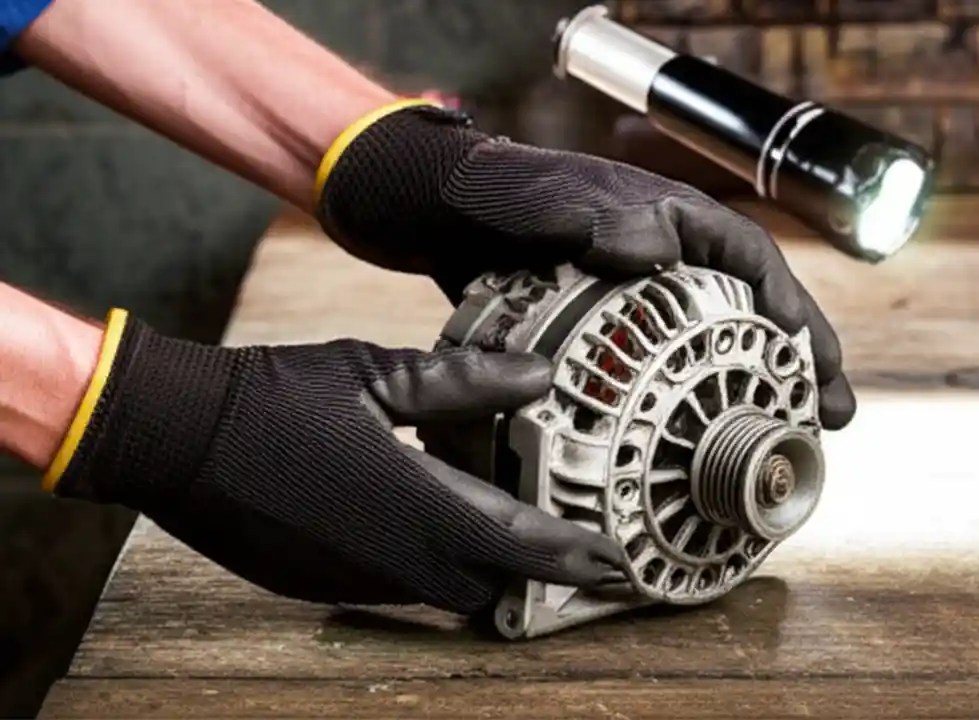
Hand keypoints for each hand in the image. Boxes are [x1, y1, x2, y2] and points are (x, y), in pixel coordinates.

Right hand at [49, 311, 624, 614]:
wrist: (175, 434)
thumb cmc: (276, 394)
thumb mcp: (378, 373)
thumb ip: (465, 382)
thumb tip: (538, 376)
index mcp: (415, 501)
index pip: (519, 544)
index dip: (574, 558)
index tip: (617, 565)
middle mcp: (392, 555)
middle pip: (491, 586)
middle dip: (536, 575)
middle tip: (574, 551)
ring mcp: (354, 577)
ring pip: (445, 596)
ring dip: (485, 574)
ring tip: (513, 539)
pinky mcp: (322, 582)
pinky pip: (399, 591)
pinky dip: (434, 571)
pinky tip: (435, 531)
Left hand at [314, 103, 855, 428]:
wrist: (422, 209)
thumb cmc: (483, 192)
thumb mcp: (536, 196)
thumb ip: (591, 214)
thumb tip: (657, 247)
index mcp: (663, 216)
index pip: (750, 262)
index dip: (794, 313)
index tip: (822, 366)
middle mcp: (660, 254)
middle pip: (746, 308)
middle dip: (795, 360)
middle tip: (829, 417)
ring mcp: (633, 293)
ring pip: (709, 340)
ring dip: (750, 385)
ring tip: (785, 436)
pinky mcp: (600, 324)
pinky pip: (658, 363)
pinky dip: (683, 398)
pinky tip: (692, 441)